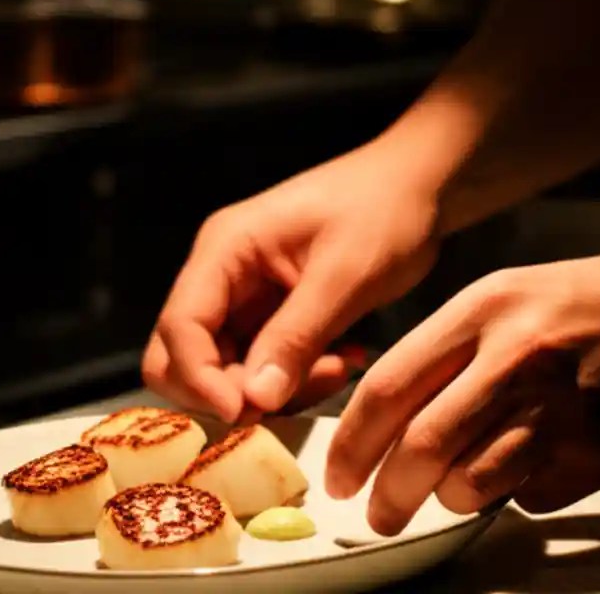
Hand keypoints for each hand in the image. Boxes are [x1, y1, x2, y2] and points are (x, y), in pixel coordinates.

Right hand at [142, 136, 441, 421]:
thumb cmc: (385, 212)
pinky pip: (261, 365)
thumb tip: (254, 401)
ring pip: (225, 369)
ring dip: (273, 388)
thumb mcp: (346, 275)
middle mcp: (221, 274)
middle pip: (183, 354)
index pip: (180, 326)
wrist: (420, 186)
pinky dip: (294, 378)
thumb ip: (297, 336)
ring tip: (336, 370)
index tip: (245, 414)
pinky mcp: (270, 314)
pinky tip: (341, 361)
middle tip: (288, 401)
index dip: (200, 378)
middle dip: (229, 390)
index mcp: (224, 249)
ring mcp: (243, 296)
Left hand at [325, 245, 599, 534]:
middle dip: (389, 492)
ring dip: (452, 498)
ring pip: (472, 481)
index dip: (352, 440)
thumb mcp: (517, 293)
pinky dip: (518, 495)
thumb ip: (455, 346)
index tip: (339, 472)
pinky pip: (532, 497)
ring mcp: (564, 408)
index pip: (390, 384)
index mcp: (487, 307)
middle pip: (422, 444)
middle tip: (378, 513)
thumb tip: (395, 410)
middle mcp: (519, 355)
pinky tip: (534, 468)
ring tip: (454, 491)